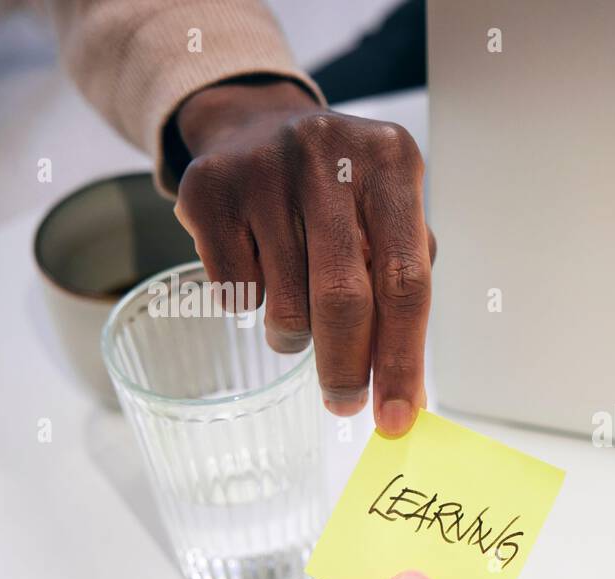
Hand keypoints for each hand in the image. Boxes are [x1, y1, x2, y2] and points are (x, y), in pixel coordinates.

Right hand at [173, 79, 436, 435]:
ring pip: (286, 304)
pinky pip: (236, 290)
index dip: (403, 358)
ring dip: (295, 337)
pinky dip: (251, 303)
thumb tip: (405, 391)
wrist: (255, 125)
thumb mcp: (387, 215)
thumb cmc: (341, 194)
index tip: (398, 416)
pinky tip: (259, 270)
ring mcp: (265, 169)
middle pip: (344, 298)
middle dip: (346, 368)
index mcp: (391, 163)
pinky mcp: (208, 189)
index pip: (407, 281)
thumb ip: (403, 287)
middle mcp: (330, 155)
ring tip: (298, 319)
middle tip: (344, 406)